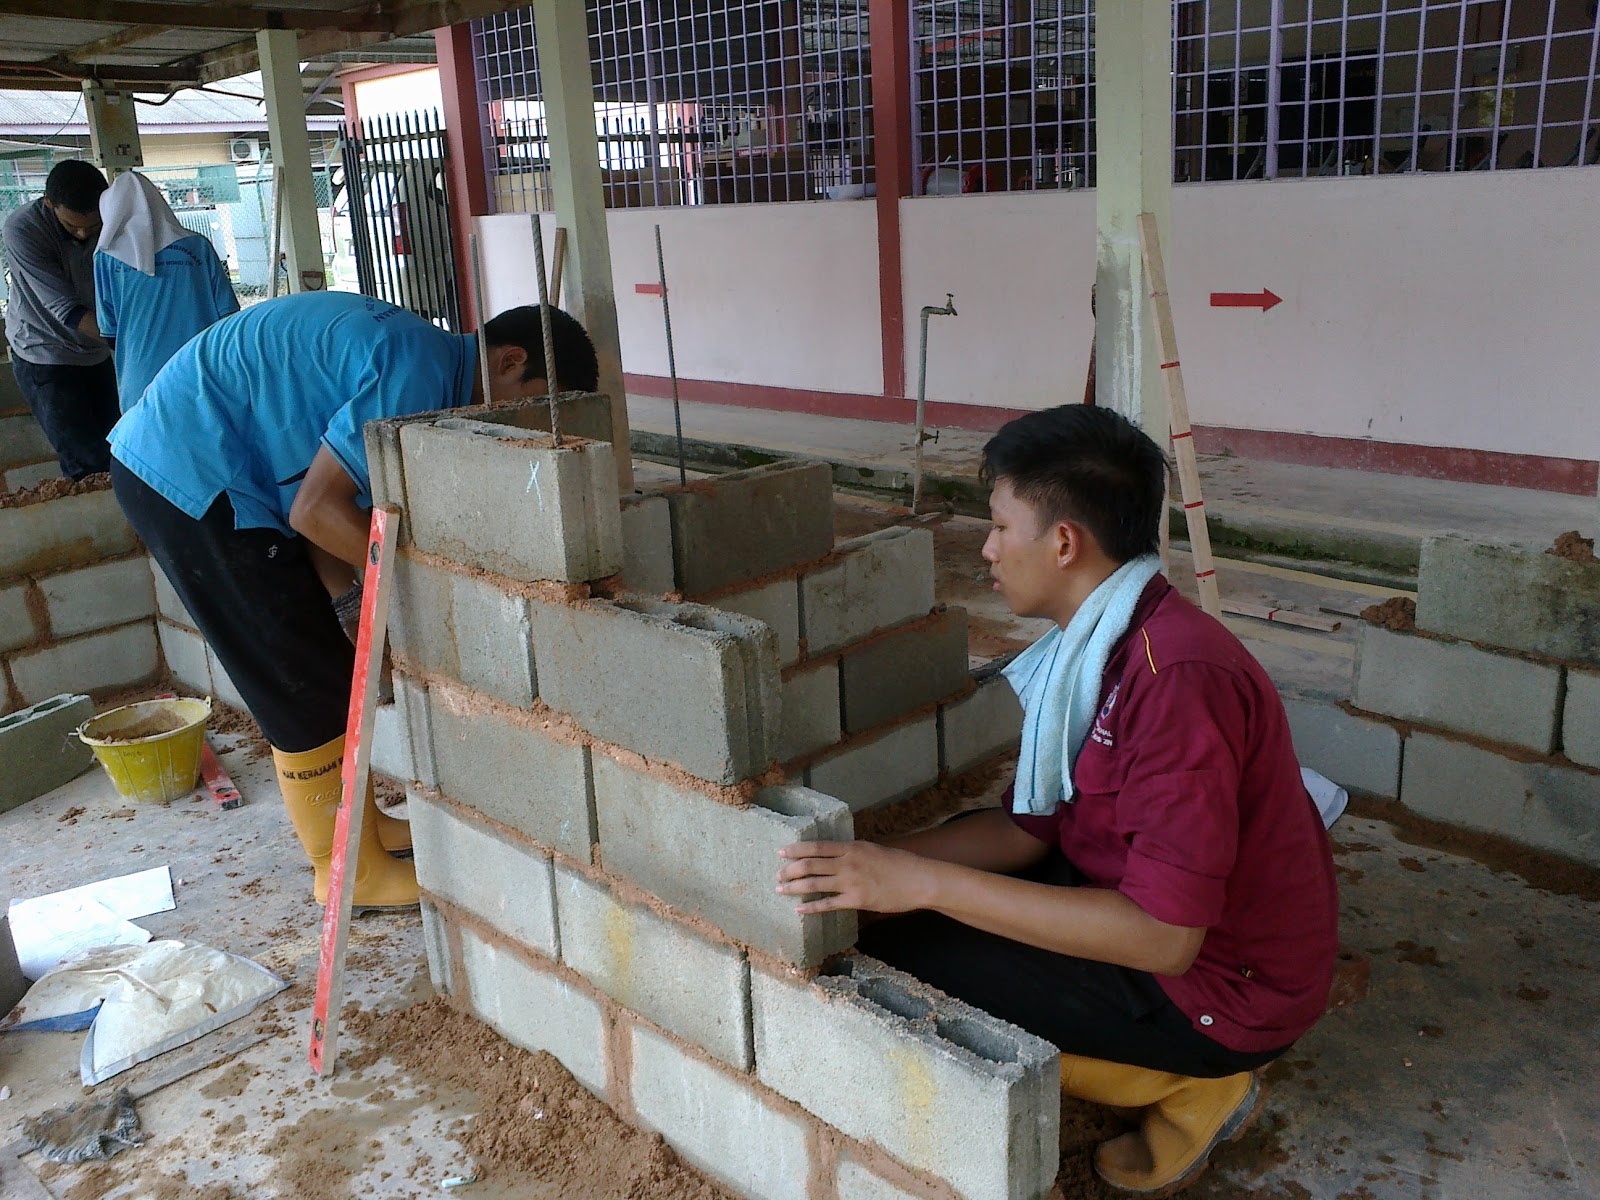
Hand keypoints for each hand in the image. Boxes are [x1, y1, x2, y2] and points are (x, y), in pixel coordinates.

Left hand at [776, 841, 934, 915]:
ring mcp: (851, 883)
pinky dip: (811, 908)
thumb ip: (853, 852)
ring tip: (781, 890)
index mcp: (851, 848)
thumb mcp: (873, 850)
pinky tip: (799, 910)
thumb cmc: (899, 864)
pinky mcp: (856, 901)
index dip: (796, 850)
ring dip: (794, 888)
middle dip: (790, 870)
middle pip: (810, 865)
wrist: (919, 880)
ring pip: (814, 885)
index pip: (816, 847)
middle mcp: (847, 863)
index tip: (781, 852)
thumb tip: (836, 855)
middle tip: (778, 874)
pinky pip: (828, 905)